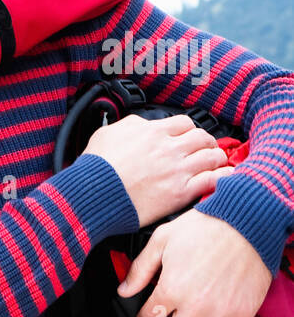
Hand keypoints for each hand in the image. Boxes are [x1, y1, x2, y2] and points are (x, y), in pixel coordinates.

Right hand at [84, 113, 228, 225]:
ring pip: (213, 157)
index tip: (189, 137)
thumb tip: (144, 125)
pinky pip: (212, 181)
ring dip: (217, 159)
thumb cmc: (98, 166)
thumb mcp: (109, 132)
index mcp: (153, 132)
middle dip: (207, 143)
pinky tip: (222, 180)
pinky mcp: (180, 193)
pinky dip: (221, 178)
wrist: (96, 192)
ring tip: (216, 164)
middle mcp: (169, 148)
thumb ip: (132, 125)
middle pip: (203, 138)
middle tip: (207, 150)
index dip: (190, 130)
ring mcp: (177, 170)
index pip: (185, 123)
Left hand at [117, 207, 272, 316]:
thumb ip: (140, 268)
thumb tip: (124, 291)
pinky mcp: (243, 314)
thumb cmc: (202, 227)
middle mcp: (196, 305)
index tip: (147, 314)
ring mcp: (221, 312)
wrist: (244, 223)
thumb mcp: (162, 239)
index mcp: (172, 287)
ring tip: (191, 316)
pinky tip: (213, 315)